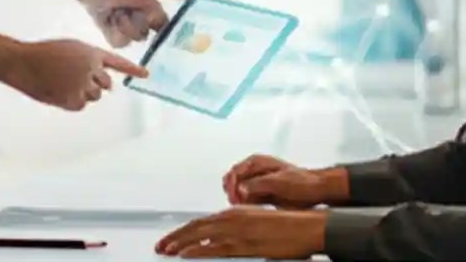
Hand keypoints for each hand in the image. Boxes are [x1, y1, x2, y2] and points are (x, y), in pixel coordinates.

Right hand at [3, 39, 147, 110]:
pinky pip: (81, 105)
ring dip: (84, 93)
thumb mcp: (71, 48)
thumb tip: (98, 76)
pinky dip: (72, 102)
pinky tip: (59, 91)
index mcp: (92, 53)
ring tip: (63, 83)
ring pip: (95, 96)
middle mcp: (92, 69)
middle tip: (76, 79)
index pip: (118, 63)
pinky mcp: (73, 98)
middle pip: (107, 84)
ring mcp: (83, 84)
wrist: (24, 62)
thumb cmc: (43, 53)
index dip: (133, 70)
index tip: (146, 75)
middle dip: (96, 84)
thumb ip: (88, 60)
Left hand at [81, 0, 188, 47]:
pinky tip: (109, 21)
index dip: (159, 23)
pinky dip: (115, 32)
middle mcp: (144, 23)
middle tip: (128, 9)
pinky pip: (121, 44)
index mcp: (153, 10)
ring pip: (136, 38)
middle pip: (150, 32)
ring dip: (125, 24)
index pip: (164, 23)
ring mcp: (129, 32)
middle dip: (139, 21)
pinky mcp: (115, 38)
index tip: (150, 16)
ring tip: (116, 12)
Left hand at [155, 207, 327, 258]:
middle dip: (174, 238)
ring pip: (199, 236)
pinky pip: (213, 248)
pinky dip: (196, 250)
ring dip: (178, 244)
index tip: (170, 239)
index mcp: (234, 212)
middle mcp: (231, 219)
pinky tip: (184, 254)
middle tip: (160, 246)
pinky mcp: (244, 245)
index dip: (182, 232)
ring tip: (165, 250)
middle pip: (194, 228)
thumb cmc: (285, 225)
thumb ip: (237, 229)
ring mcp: (236, 232)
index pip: (200, 223)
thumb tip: (222, 240)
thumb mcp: (255, 222)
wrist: (305, 226)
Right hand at [222, 154, 346, 208]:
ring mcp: (258, 183)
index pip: (234, 172)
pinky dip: (245, 206)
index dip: (232, 185)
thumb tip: (241, 189)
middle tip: (237, 204)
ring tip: (244, 209)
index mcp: (256, 162)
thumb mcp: (278, 181)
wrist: (316, 191)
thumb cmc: (302, 181)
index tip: (235, 196)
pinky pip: (247, 200)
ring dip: (239, 201)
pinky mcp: (262, 194)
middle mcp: (255, 171)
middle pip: (233, 182)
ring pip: (239, 192)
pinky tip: (250, 211)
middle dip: (233, 193)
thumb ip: (258, 184)